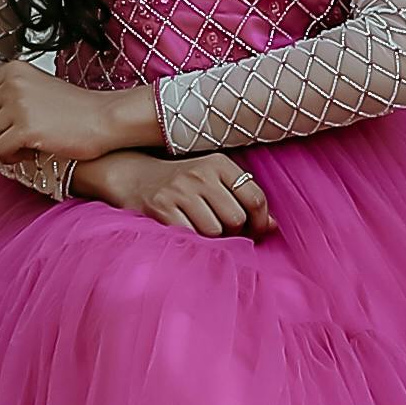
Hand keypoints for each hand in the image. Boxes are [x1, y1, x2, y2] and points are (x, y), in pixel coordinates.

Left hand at [0, 58, 152, 168]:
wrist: (104, 118)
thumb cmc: (76, 108)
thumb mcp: (37, 86)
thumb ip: (10, 92)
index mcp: (14, 69)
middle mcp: (13, 83)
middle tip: (12, 139)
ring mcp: (18, 105)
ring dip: (5, 146)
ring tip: (27, 145)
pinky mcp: (26, 129)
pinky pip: (0, 151)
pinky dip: (12, 158)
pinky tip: (30, 153)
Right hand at [85, 148, 275, 237]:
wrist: (132, 175)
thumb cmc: (182, 182)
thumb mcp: (213, 180)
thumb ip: (243, 199)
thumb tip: (273, 227)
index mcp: (219, 163)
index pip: (255, 198)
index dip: (260, 222)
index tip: (256, 231)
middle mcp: (200, 174)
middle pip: (236, 219)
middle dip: (233, 232)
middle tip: (223, 232)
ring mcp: (179, 191)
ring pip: (214, 231)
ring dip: (211, 238)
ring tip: (201, 229)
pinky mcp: (161, 208)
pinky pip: (190, 236)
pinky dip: (192, 241)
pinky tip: (186, 232)